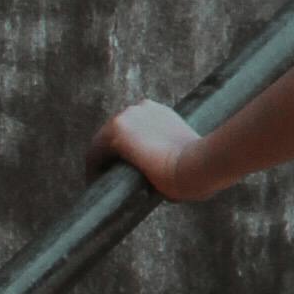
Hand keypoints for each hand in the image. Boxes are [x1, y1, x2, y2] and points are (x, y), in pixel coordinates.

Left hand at [92, 100, 214, 201]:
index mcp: (161, 113)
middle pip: (116, 134)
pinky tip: (95, 185)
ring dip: (102, 162)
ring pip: (103, 143)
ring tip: (104, 184)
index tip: (130, 171)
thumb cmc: (200, 170)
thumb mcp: (187, 156)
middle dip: (114, 156)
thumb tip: (170, 180)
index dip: (130, 152)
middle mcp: (142, 108)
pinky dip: (93, 169)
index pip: (135, 130)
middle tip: (115, 180)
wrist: (199, 166)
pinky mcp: (115, 132)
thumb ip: (174, 159)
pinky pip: (94, 154)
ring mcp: (127, 117)